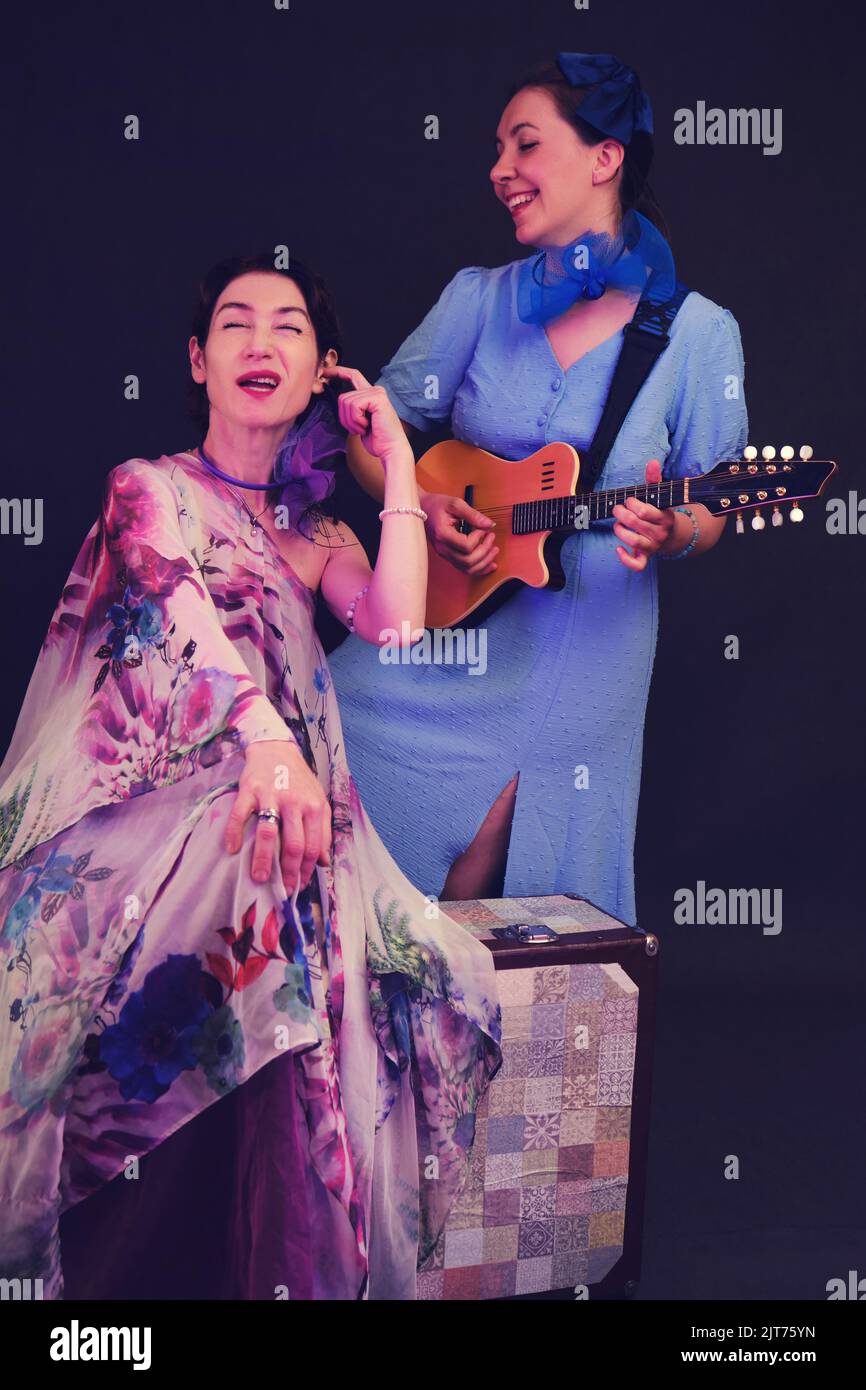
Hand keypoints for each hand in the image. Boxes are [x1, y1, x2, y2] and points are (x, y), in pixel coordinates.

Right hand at [224, 739, 331, 893]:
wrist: (276, 748)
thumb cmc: (298, 779)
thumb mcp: (318, 801)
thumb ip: (323, 830)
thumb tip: (324, 862)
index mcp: (314, 807)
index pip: (312, 846)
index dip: (306, 869)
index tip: (300, 884)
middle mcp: (295, 802)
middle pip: (293, 844)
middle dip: (288, 871)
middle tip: (282, 889)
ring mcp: (271, 795)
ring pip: (268, 833)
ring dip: (263, 859)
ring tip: (258, 878)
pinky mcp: (250, 789)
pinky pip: (240, 814)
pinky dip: (234, 833)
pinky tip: (232, 849)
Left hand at [321, 365, 412, 466]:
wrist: (390, 450)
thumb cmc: (377, 439)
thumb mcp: (358, 421)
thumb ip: (351, 409)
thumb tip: (339, 401)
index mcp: (370, 394)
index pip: (352, 375)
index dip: (337, 371)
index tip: (325, 373)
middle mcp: (375, 390)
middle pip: (343, 397)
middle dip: (344, 418)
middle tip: (358, 429)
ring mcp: (377, 392)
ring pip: (346, 402)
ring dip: (351, 421)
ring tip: (364, 428)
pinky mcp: (377, 398)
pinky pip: (354, 406)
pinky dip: (356, 420)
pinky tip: (367, 426)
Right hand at [421, 492, 497, 574]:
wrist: (423, 509)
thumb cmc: (438, 505)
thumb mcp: (455, 504)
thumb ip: (473, 514)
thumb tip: (489, 524)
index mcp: (443, 535)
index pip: (466, 546)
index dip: (479, 538)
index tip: (482, 528)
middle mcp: (442, 549)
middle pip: (468, 561)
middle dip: (485, 550)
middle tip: (491, 536)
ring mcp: (445, 555)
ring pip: (468, 569)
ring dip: (485, 562)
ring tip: (494, 550)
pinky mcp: (448, 557)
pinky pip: (465, 569)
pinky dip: (480, 569)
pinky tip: (491, 564)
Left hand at [611, 459, 675, 571]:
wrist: (672, 535)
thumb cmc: (660, 511)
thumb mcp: (659, 494)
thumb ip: (654, 479)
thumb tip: (652, 462)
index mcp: (664, 517)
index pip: (645, 511)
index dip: (632, 504)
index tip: (630, 500)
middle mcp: (660, 533)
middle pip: (636, 523)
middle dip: (621, 513)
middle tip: (617, 508)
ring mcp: (653, 546)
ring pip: (634, 541)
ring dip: (620, 531)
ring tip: (617, 524)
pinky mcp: (646, 557)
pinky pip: (637, 565)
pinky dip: (626, 559)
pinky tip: (618, 549)